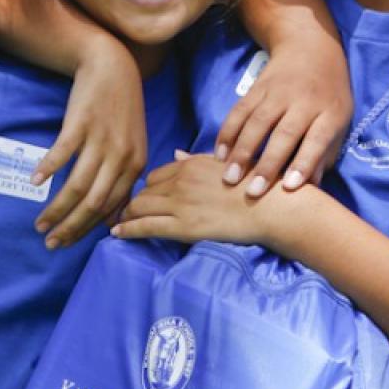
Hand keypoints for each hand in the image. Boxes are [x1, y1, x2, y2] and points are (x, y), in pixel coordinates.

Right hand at [31, 45, 147, 248]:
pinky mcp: (83, 122)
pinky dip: (48, 169)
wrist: (113, 66)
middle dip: (70, 228)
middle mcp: (121, 156)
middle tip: (50, 243)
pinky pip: (63, 152)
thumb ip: (122, 178)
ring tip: (39, 224)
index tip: (67, 242)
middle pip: (93, 203)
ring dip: (56, 209)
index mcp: (135, 165)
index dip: (87, 229)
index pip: (110, 207)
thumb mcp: (131, 145)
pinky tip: (35, 183)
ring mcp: (101, 139)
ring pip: (77, 185)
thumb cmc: (120, 109)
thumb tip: (109, 216)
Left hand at [116, 153, 285, 246]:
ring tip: (119, 223)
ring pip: (139, 207)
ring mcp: (180, 204)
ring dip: (127, 215)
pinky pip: (145, 227)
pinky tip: (117, 233)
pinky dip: (127, 230)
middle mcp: (180, 181)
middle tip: (126, 212)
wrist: (271, 207)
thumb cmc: (256, 184)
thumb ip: (197, 160)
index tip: (146, 197)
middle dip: (134, 202)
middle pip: (144, 190)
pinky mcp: (182, 227)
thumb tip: (175, 155)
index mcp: (191, 165)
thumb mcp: (226, 164)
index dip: (150, 188)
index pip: (157, 175)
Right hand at [215, 32, 351, 194]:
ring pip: (257, 122)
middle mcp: (303, 102)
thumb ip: (325, 153)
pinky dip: (227, 132)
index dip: (304, 162)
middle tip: (252, 192)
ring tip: (229, 177)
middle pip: (284, 133)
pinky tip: (219, 154)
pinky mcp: (257, 87)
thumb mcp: (339, 120)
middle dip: (267, 164)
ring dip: (241, 151)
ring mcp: (278, 93)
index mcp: (329, 112)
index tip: (290, 186)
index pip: (317, 139)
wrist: (310, 47)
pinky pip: (239, 111)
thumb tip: (312, 188)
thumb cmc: (329, 94)